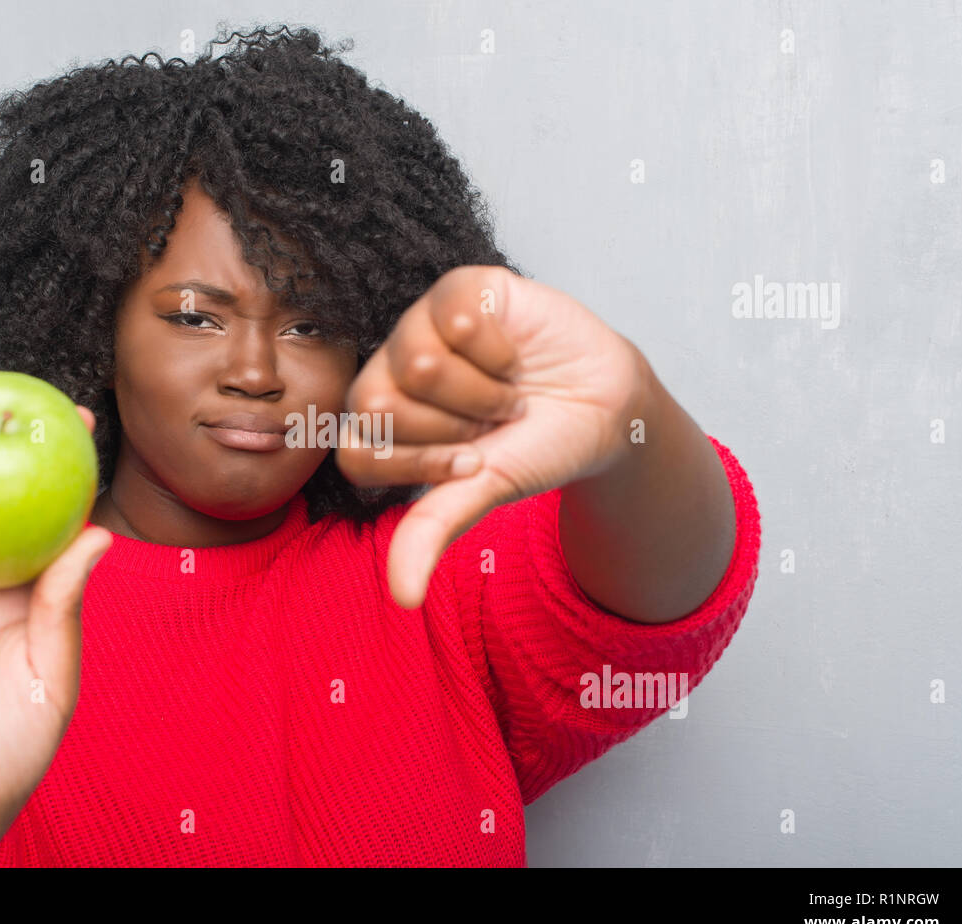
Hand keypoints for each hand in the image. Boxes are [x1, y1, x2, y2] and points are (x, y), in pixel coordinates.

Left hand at [336, 265, 647, 609]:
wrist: (606, 405)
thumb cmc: (535, 446)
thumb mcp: (485, 491)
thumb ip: (434, 530)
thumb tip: (402, 596)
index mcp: (384, 424)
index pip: (356, 452)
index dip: (420, 464)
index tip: (474, 462)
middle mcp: (391, 370)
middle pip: (379, 404)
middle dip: (454, 427)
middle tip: (490, 422)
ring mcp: (420, 324)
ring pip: (418, 362)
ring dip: (483, 391)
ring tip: (507, 389)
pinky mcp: (458, 288)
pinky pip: (455, 317)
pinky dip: (500, 349)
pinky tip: (514, 353)